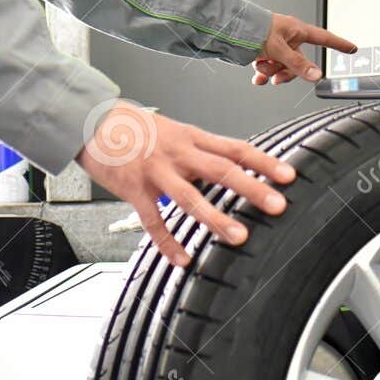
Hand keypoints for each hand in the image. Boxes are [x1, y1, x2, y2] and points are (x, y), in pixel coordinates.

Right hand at [76, 100, 294, 266]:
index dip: (264, 162)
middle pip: (221, 170)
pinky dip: (168, 242)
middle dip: (252, 189)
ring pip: (190, 197)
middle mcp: (178, 153)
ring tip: (239, 237)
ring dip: (216, 218)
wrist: (90, 120)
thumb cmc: (133, 126)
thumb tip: (226, 167)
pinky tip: (182, 259)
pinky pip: (153, 221)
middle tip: (278, 205)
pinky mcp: (134, 189)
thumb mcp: (173, 130)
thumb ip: (198, 150)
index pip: (236, 148)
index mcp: (191, 137)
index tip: (289, 175)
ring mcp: (156, 172)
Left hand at [252, 13, 356, 85]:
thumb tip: (316, 75)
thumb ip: (298, 64)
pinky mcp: (265, 51)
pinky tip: (257, 77)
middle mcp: (289, 38)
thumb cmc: (253, 29)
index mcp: (297, 30)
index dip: (339, 44)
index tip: (352, 48)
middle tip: (276, 75)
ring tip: (260, 66)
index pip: (324, 38)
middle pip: (299, 62)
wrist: (229, 28)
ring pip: (282, 67)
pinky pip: (270, 67)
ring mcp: (277, 45)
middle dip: (286, 71)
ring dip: (271, 71)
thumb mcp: (279, 49)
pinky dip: (264, 74)